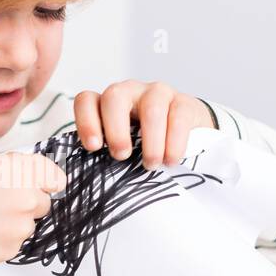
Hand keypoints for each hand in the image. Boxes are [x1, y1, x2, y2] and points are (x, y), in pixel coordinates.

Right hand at [0, 148, 67, 267]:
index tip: (39, 184)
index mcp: (17, 171)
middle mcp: (24, 199)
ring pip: (28, 224)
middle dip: (26, 200)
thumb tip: (10, 167)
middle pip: (43, 202)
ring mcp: (18, 228)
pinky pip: (14, 242)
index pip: (53, 176)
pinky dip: (2, 238)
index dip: (45, 179)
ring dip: (13, 220)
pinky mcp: (8, 251)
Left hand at [73, 80, 215, 168]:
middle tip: (122, 155)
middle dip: (116, 129)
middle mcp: (130, 93)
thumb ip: (105, 157)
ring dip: (150, 141)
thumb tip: (90, 182)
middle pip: (115, 97)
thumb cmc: (145, 145)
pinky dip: (174, 143)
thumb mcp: (123, 148)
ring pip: (151, 109)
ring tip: (151, 164)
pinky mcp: (184, 102)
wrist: (189, 135)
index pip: (86, 101)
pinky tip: (171, 160)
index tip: (93, 147)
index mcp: (107, 105)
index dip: (86, 121)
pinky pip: (178, 117)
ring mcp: (157, 94)